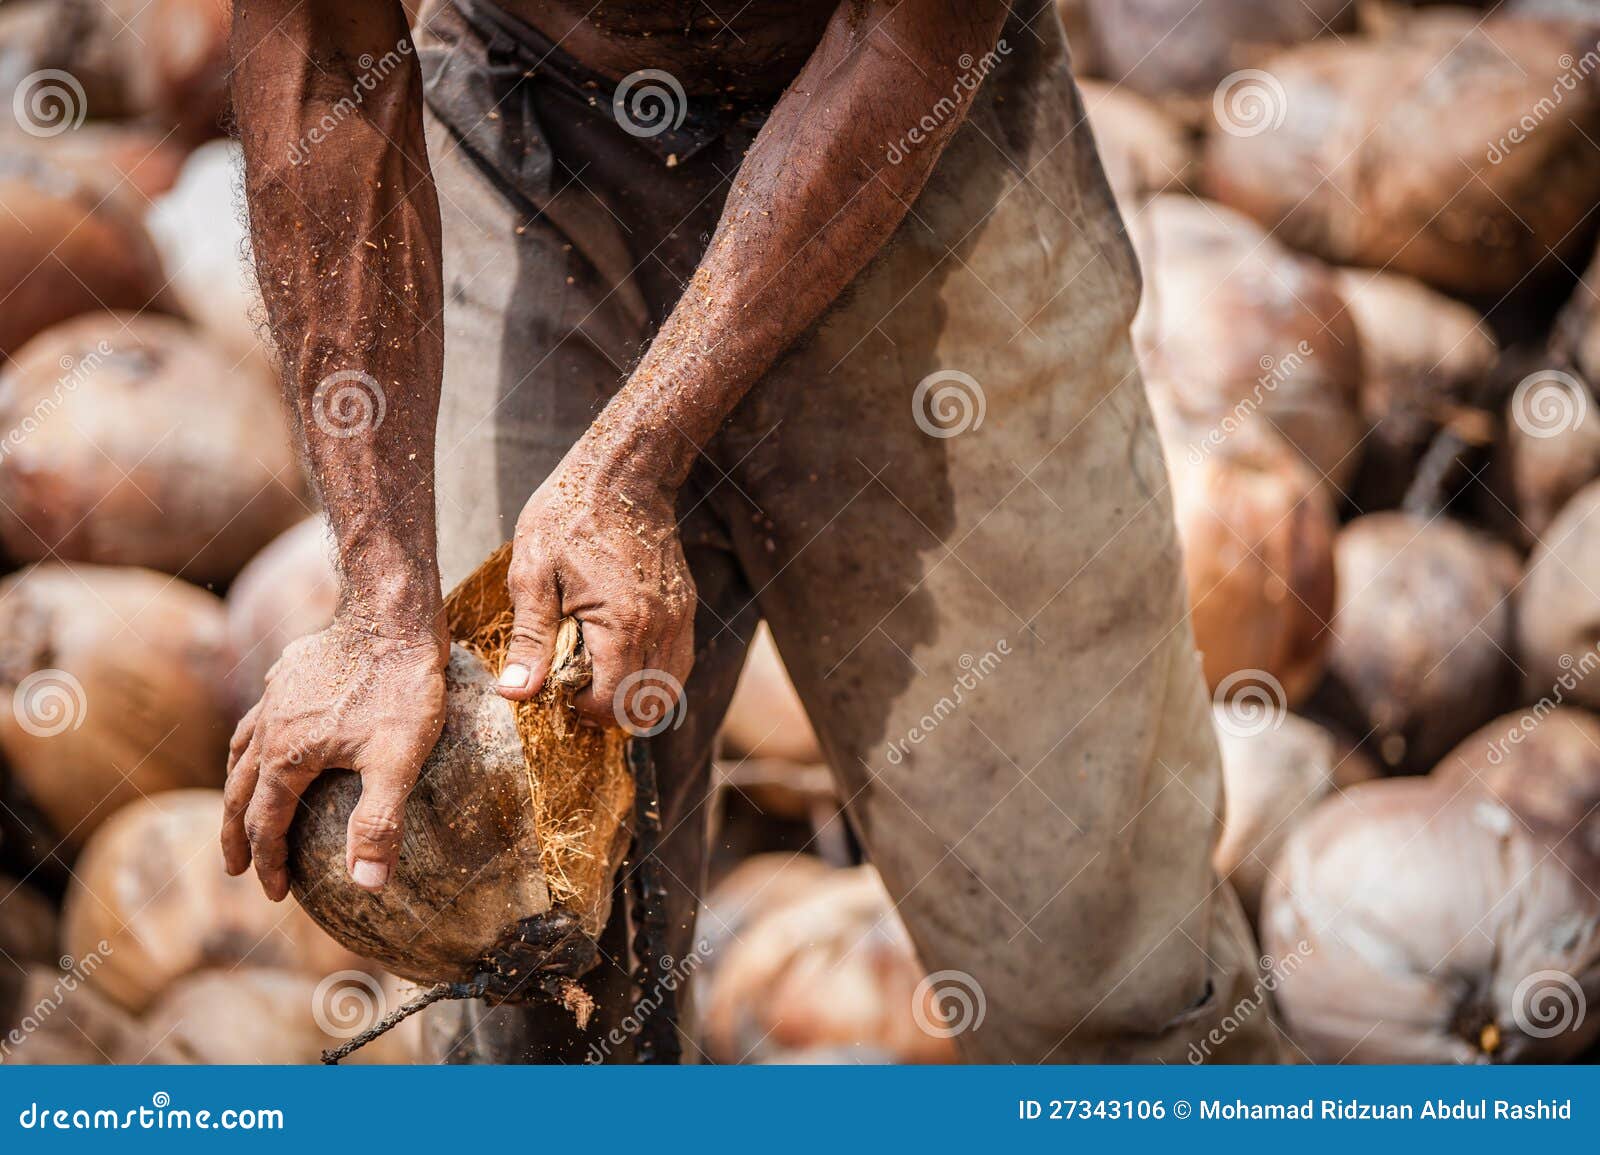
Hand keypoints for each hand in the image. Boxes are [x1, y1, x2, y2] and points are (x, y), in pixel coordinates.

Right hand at [222, 615, 447, 899]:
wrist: (391, 615)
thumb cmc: (400, 687)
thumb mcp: (398, 760)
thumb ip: (380, 822)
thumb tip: (366, 885)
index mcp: (287, 757)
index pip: (267, 824)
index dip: (270, 864)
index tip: (278, 893)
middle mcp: (269, 728)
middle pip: (240, 792)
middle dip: (237, 836)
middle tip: (236, 869)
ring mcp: (276, 697)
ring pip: (243, 751)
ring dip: (239, 787)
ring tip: (240, 809)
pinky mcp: (291, 672)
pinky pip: (260, 715)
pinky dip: (254, 740)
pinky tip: (269, 738)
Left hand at [498, 444, 695, 729]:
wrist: (624, 473)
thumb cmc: (569, 515)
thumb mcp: (533, 573)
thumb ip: (530, 638)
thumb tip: (516, 692)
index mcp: (621, 625)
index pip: (611, 702)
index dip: (581, 708)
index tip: (556, 687)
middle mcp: (660, 628)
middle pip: (644, 705)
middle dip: (608, 708)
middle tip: (575, 686)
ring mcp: (678, 618)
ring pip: (668, 689)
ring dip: (634, 695)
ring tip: (598, 674)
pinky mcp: (685, 607)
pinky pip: (679, 662)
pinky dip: (653, 674)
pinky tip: (622, 656)